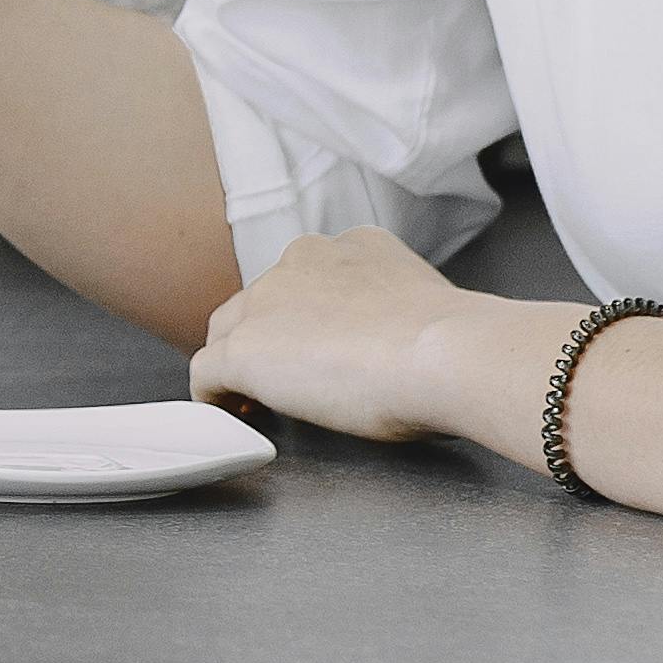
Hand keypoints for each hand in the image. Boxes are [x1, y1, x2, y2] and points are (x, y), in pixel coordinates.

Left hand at [184, 230, 542, 446]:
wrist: (446, 353)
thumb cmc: (456, 345)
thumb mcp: (426, 309)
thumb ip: (397, 317)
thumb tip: (399, 350)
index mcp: (352, 248)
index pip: (308, 277)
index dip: (306, 316)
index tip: (317, 347)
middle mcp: (302, 261)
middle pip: (262, 300)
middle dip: (268, 336)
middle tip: (286, 379)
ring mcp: (267, 302)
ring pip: (228, 331)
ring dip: (240, 364)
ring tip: (256, 401)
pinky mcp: (244, 349)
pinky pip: (206, 372)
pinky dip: (215, 396)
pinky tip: (235, 414)